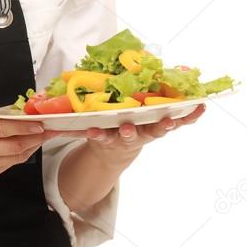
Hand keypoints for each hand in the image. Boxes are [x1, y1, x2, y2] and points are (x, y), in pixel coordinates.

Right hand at [0, 96, 49, 178]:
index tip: (40, 123)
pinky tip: (31, 145)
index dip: (23, 127)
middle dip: (35, 138)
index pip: (2, 129)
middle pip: (12, 145)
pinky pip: (10, 164)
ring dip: (33, 147)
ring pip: (14, 157)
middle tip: (52, 130)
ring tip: (45, 136)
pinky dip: (23, 154)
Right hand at [42, 102, 207, 159]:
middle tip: (127, 129)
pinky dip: (190, 116)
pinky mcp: (160, 128)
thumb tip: (44, 92)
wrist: (115, 154)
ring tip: (172, 121)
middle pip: (129, 136)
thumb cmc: (101, 130)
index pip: (100, 136)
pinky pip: (178, 122)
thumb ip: (74, 113)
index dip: (98, 134)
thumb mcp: (86, 126)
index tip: (92, 132)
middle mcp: (127, 136)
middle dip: (128, 132)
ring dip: (164, 124)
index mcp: (106, 136)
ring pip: (155, 130)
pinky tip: (202, 108)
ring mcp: (146, 133)